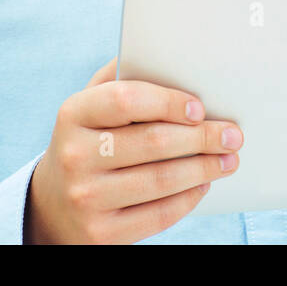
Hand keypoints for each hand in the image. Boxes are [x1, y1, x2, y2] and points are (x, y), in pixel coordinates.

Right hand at [25, 58, 242, 243]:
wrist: (53, 204)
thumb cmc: (89, 140)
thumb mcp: (92, 104)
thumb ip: (123, 75)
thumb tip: (168, 53)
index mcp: (74, 113)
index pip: (126, 99)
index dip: (168, 102)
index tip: (199, 108)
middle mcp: (75, 155)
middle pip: (152, 142)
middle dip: (201, 138)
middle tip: (232, 135)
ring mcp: (86, 197)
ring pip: (161, 180)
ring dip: (204, 169)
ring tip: (228, 160)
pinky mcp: (101, 232)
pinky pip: (158, 214)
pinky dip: (188, 198)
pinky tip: (203, 184)